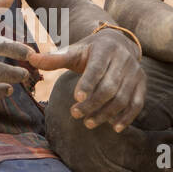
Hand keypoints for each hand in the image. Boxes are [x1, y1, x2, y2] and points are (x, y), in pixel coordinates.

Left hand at [28, 27, 145, 131]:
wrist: (119, 43)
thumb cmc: (91, 52)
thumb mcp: (73, 52)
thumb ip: (54, 58)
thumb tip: (30, 58)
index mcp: (105, 49)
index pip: (97, 68)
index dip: (88, 83)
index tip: (76, 98)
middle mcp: (124, 59)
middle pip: (110, 87)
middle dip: (93, 104)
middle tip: (75, 115)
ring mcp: (135, 73)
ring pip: (122, 98)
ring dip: (106, 113)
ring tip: (89, 123)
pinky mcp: (142, 84)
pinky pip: (137, 103)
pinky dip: (127, 117)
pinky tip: (114, 127)